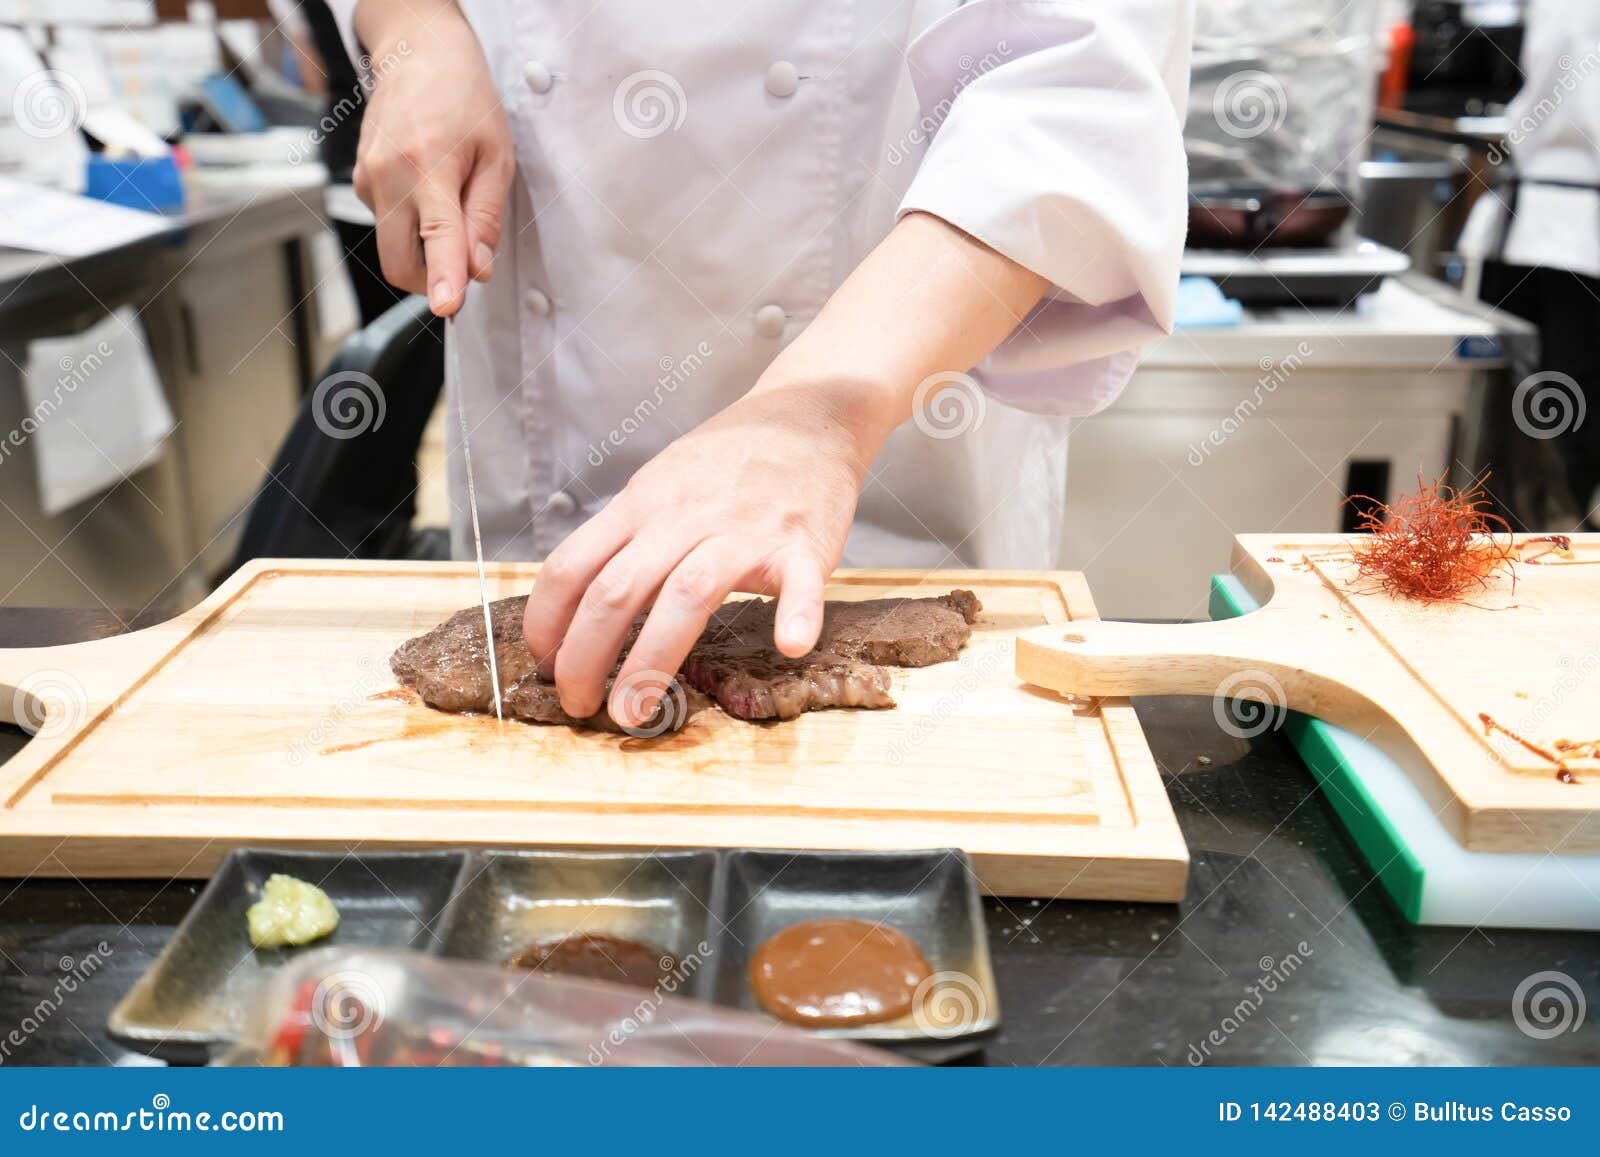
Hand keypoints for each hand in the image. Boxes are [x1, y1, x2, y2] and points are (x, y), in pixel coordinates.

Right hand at [351, 0, 513, 313]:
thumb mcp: (497, 157)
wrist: (419, 54)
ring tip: (450, 201)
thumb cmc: (465, 100)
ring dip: (424, 249)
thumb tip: (479, 269)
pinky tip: (429, 189)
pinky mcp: (360, 181)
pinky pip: (387, 225)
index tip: (446, 307)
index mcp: (429, 166)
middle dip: (432, 280)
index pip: (437, 237)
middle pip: (400, 263)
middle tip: (465, 260)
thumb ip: (486, 217)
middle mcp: (389, 175)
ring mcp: (368, 179)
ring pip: (393, 248)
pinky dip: (412, 226)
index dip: (444, 279)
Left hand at [522, 377, 896, 727]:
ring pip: (686, 596)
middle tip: (579, 707)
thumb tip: (576, 600)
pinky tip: (791, 645)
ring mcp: (743, 530)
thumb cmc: (730, 460)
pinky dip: (796, 614)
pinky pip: (797, 582)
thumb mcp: (660, 482)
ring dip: (652, 660)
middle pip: (616, 591)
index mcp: (642, 505)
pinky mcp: (801, 543)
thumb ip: (626, 535)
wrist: (808, 414)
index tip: (545, 663)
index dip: (547, 622)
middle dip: (585, 658)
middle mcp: (682, 518)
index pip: (571, 565)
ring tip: (635, 712)